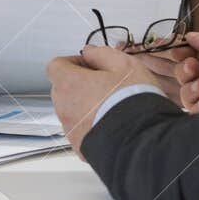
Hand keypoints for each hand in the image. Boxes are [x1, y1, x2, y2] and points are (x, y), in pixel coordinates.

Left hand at [47, 44, 176, 148]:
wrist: (142, 141)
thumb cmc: (132, 101)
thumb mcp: (124, 65)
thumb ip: (101, 54)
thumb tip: (89, 52)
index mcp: (69, 83)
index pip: (56, 65)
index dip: (73, 62)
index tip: (90, 65)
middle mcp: (64, 107)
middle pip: (62, 89)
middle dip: (79, 84)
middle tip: (104, 85)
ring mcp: (70, 129)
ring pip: (71, 111)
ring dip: (85, 106)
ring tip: (111, 107)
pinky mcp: (80, 147)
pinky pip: (81, 130)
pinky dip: (91, 125)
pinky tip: (112, 124)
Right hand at [175, 24, 198, 113]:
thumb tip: (191, 37)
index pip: (198, 52)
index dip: (185, 51)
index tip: (179, 50)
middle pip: (189, 71)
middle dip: (184, 68)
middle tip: (191, 67)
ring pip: (189, 91)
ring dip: (188, 86)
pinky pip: (196, 110)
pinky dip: (195, 103)